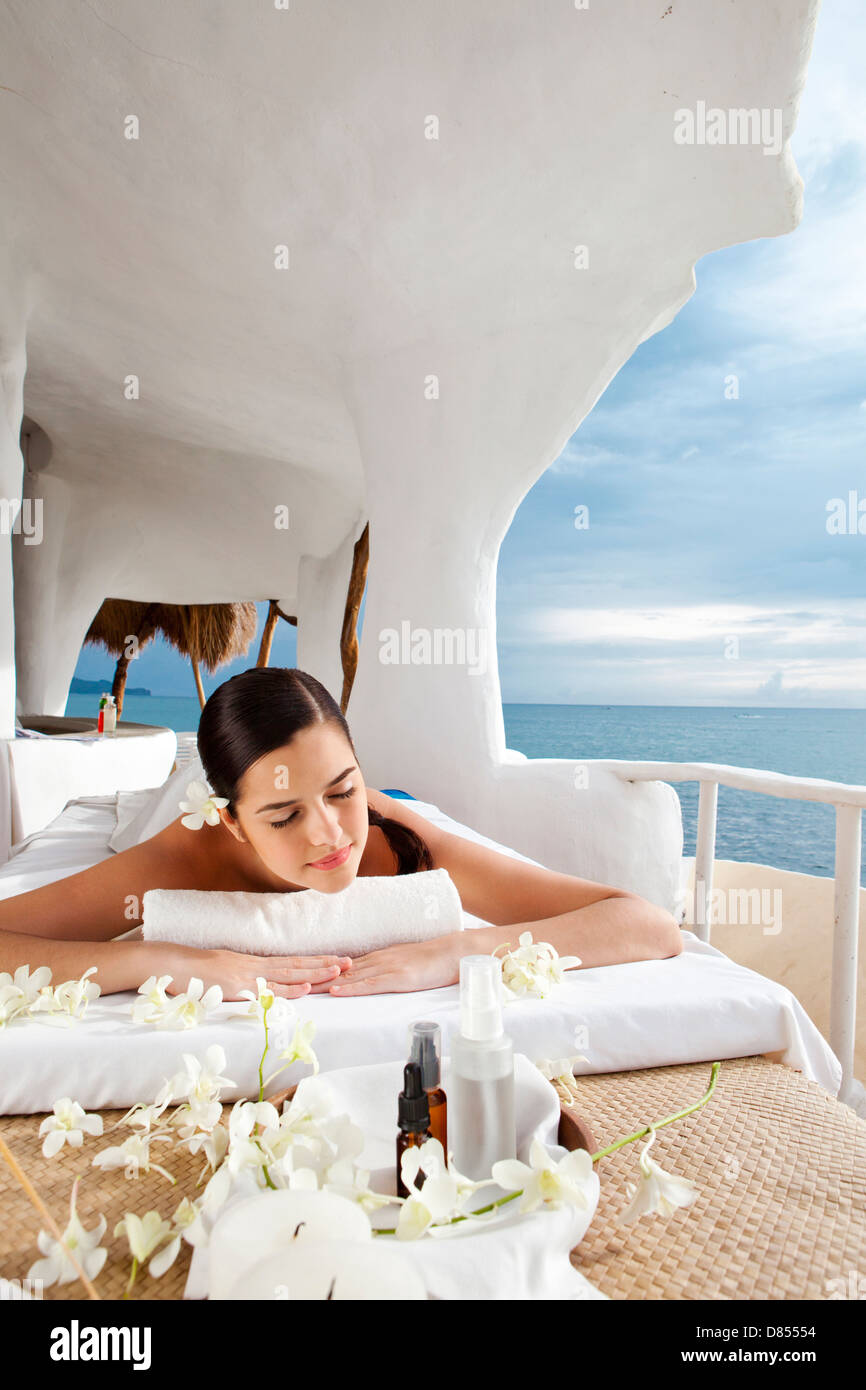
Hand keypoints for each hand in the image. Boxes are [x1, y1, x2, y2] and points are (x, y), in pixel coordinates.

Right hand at [162, 945, 352, 1001]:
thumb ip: (242, 981)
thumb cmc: (192, 974)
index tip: (337, 961)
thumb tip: (258, 990)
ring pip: (288, 974)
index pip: (290, 962)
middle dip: (324, 964)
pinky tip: (306, 988)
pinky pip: (267, 989)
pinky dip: (288, 988)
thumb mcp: (223, 975)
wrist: (170, 965)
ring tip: (339, 971)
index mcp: (252, 964)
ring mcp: (247, 975)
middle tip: (350, 962)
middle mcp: (254, 966)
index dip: (314, 962)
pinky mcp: (239, 987)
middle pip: (296, 964)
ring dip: (315, 973)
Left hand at [307, 933, 463, 995]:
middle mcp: (377, 960)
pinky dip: (351, 988)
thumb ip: (384, 968)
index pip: (343, 966)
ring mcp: (386, 968)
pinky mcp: (398, 978)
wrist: (452, 953)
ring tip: (304, 990)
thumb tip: (367, 976)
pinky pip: (370, 984)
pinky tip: (336, 991)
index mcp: (377, 957)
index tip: (301, 976)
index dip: (321, 971)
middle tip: (293, 983)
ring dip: (326, 983)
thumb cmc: (431, 960)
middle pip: (340, 970)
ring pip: (350, 976)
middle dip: (316, 978)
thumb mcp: (403, 962)